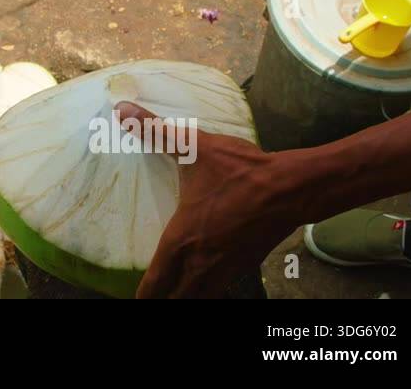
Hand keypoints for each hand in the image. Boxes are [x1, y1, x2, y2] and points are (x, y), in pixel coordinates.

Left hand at [115, 102, 300, 298]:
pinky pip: (220, 290)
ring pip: (199, 300)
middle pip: (175, 300)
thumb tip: (121, 110)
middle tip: (151, 300)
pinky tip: (205, 283)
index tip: (135, 300)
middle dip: (161, 301)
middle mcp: (200, 263)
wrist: (289, 187)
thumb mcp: (192, 148)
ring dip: (185, 298)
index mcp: (182, 240)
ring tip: (176, 294)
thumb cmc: (239, 170)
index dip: (142, 296)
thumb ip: (153, 130)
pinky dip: (207, 291)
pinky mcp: (245, 266)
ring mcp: (225, 269)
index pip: (154, 284)